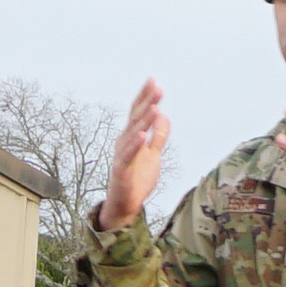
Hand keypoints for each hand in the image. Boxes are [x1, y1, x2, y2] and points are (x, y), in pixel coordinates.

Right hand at [97, 85, 167, 227]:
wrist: (125, 205)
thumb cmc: (137, 179)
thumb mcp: (153, 155)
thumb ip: (158, 136)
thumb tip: (164, 115)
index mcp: (131, 137)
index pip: (137, 112)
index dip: (145, 97)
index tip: (154, 81)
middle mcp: (124, 142)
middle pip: (135, 118)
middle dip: (147, 103)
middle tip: (158, 88)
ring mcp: (121, 155)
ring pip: (133, 134)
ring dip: (144, 120)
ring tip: (154, 107)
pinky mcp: (121, 170)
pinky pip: (128, 156)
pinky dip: (135, 145)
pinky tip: (142, 135)